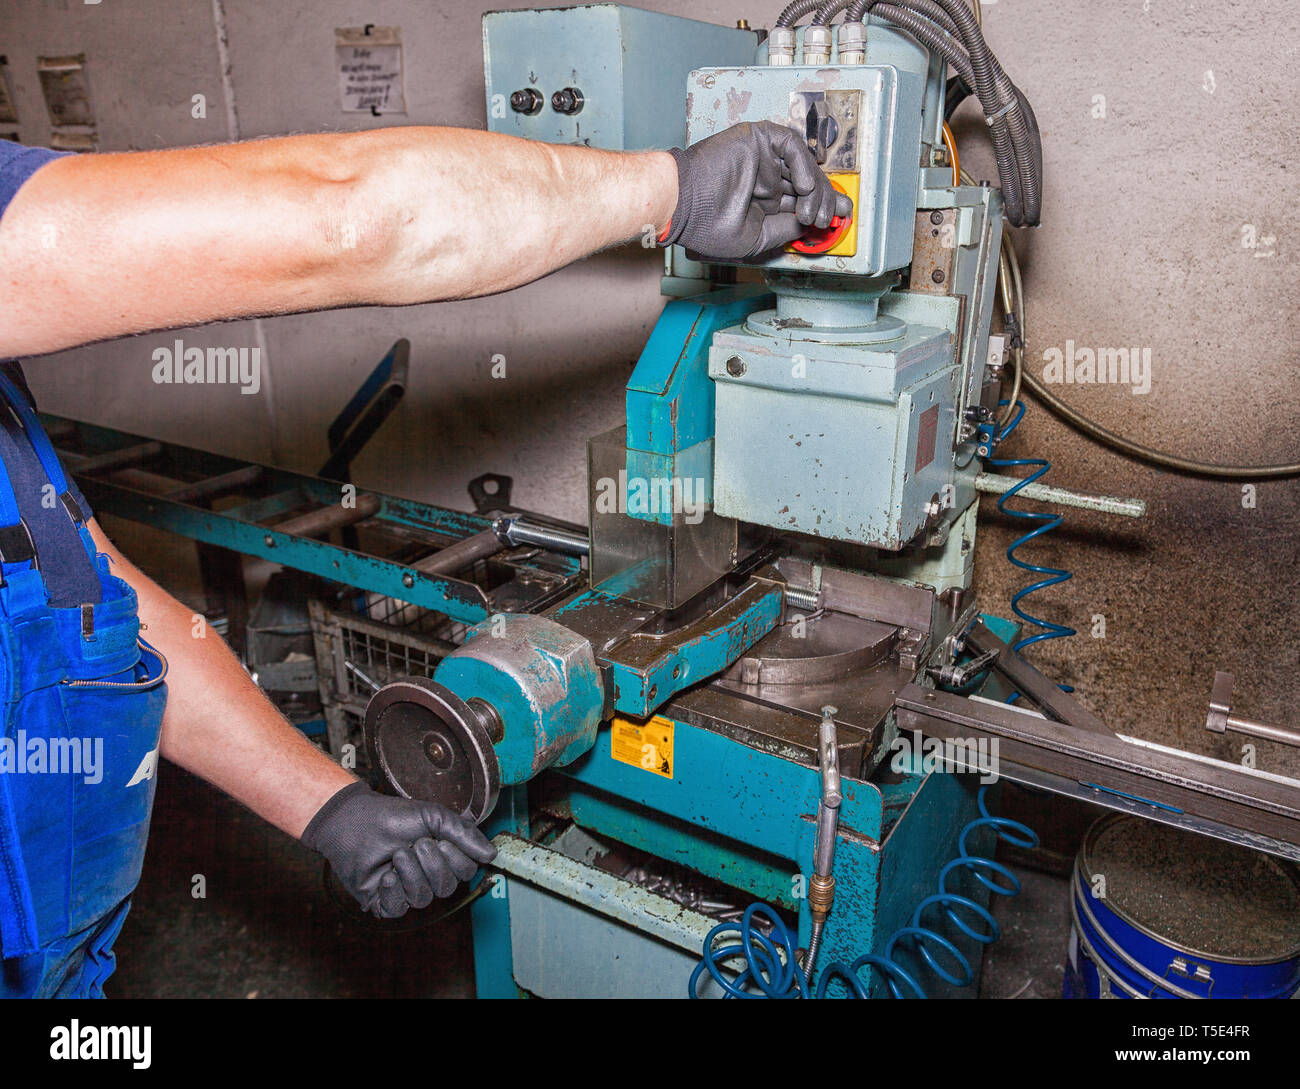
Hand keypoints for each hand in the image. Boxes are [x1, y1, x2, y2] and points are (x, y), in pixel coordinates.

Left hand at [301, 782, 496, 916]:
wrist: (354, 823)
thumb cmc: (391, 817)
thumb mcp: (434, 816)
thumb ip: (464, 834)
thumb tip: (491, 854)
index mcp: (443, 855)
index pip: (466, 871)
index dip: (456, 859)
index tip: (441, 840)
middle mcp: (428, 875)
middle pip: (447, 887)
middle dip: (432, 864)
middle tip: (415, 844)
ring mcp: (407, 891)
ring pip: (424, 899)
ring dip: (410, 874)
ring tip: (396, 855)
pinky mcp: (385, 903)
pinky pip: (399, 908)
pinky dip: (392, 890)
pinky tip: (384, 874)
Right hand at [658, 120, 851, 259]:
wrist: (684, 206)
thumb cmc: (709, 226)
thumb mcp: (758, 238)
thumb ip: (787, 228)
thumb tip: (812, 223)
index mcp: (763, 199)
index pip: (801, 198)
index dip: (822, 206)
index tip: (840, 219)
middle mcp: (765, 175)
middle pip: (807, 181)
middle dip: (826, 199)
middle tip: (832, 217)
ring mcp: (762, 156)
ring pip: (803, 164)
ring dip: (815, 188)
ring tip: (813, 212)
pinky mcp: (757, 138)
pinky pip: (790, 144)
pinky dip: (803, 164)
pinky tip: (802, 186)